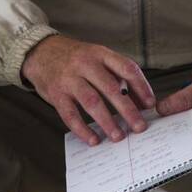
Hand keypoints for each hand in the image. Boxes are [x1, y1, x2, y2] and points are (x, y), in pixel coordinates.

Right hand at [21, 35, 155, 145]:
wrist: (41, 52)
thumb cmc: (75, 59)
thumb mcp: (97, 58)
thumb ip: (117, 76)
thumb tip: (139, 101)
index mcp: (101, 54)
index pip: (127, 68)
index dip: (141, 87)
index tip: (150, 104)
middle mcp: (86, 64)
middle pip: (111, 88)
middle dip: (128, 110)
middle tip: (140, 127)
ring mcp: (69, 79)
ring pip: (92, 102)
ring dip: (107, 121)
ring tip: (118, 136)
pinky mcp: (56, 94)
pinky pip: (70, 115)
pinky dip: (83, 129)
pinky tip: (93, 139)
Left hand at [156, 64, 191, 151]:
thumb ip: (183, 98)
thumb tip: (162, 109)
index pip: (190, 134)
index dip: (170, 134)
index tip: (155, 132)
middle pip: (185, 143)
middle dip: (167, 137)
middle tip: (150, 131)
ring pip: (185, 144)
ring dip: (171, 135)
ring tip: (155, 127)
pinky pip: (188, 139)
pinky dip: (176, 132)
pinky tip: (165, 125)